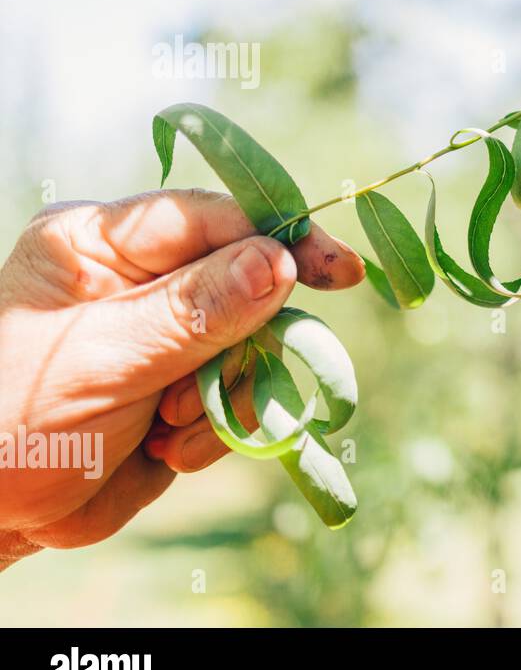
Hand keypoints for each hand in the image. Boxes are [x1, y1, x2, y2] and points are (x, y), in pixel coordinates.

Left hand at [0, 189, 362, 566]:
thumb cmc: (11, 420)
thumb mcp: (102, 359)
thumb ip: (194, 310)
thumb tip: (280, 261)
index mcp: (102, 243)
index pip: (212, 217)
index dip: (279, 238)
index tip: (339, 271)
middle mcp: (139, 279)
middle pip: (248, 284)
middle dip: (243, 344)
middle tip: (193, 394)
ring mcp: (165, 335)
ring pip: (254, 346)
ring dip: (226, 395)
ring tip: (167, 429)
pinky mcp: (183, 387)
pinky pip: (241, 394)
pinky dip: (220, 429)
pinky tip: (166, 452)